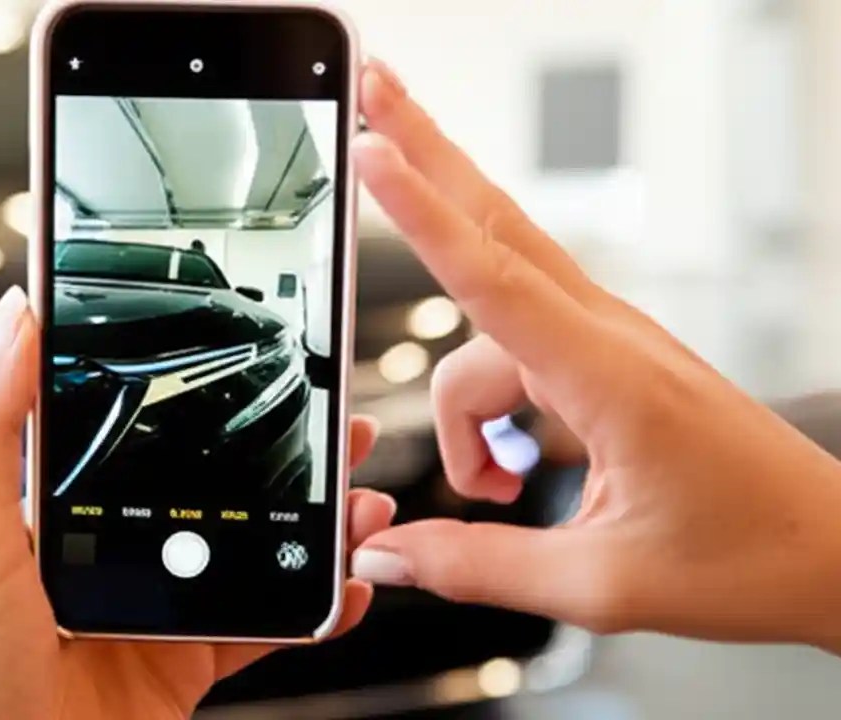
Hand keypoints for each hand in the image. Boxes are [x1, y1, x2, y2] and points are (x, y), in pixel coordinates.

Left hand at [0, 287, 395, 719]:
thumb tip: (14, 316)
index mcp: (68, 506)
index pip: (145, 428)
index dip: (202, 390)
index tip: (249, 350)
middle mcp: (120, 547)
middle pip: (219, 483)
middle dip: (286, 451)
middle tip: (338, 422)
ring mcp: (160, 603)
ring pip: (255, 547)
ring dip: (316, 522)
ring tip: (362, 497)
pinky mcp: (188, 661)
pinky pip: (265, 626)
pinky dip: (314, 609)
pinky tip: (346, 584)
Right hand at [349, 58, 840, 653]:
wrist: (830, 549)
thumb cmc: (747, 556)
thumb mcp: (602, 583)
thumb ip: (478, 564)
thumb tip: (388, 554)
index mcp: (609, 379)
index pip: (493, 276)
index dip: (421, 213)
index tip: (374, 154)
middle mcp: (605, 338)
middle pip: (494, 221)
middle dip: (426, 151)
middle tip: (373, 88)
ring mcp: (607, 342)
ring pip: (488, 323)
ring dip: (461, 406)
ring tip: (494, 490)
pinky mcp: (606, 360)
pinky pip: (514, 354)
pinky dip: (488, 412)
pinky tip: (510, 469)